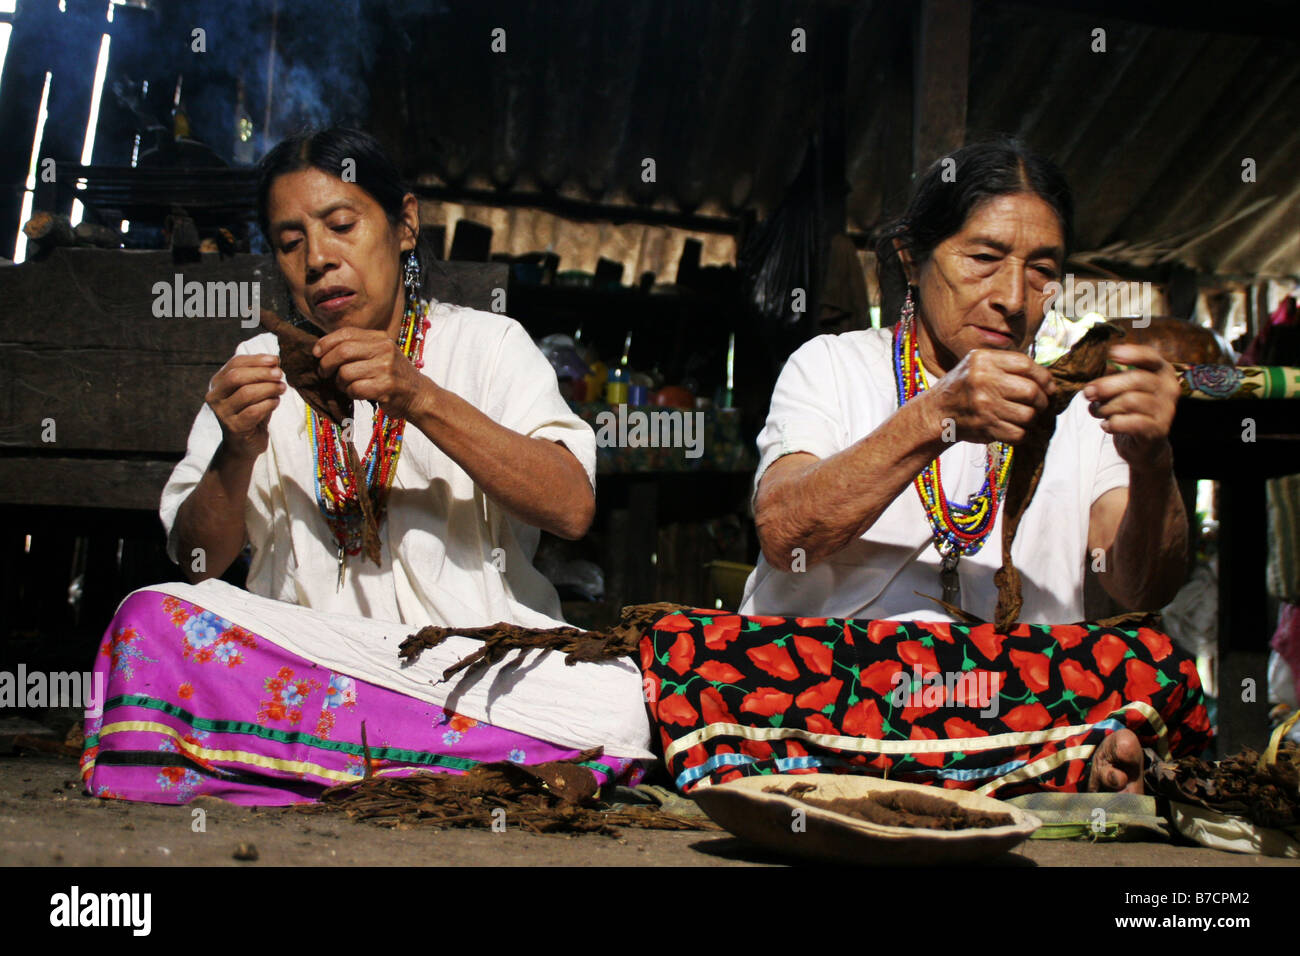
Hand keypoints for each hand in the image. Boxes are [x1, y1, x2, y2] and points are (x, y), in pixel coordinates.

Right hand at [206, 353, 284, 459]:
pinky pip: (254, 411)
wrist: (244, 444)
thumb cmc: (251, 412)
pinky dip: (269, 404)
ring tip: (282, 388)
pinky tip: (276, 402)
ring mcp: (223, 413)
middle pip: (237, 377)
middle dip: (262, 373)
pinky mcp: (234, 427)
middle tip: (280, 374)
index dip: (256, 359)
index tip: (275, 360)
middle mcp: (215, 396)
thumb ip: (259, 376)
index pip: (235, 364)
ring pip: (246, 393)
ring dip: (269, 388)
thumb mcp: (253, 391)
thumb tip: (275, 360)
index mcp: (218, 383)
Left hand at [313, 327, 428, 419]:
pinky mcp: (386, 386)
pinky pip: (355, 389)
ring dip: (340, 383)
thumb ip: (358, 347)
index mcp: (380, 338)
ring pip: (345, 373)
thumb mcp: (380, 353)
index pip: (346, 333)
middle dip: (326, 363)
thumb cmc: (393, 375)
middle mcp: (384, 349)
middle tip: (323, 373)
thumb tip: (322, 348)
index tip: (316, 353)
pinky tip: (358, 393)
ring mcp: (386, 368)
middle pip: (342, 352)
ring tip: (346, 386)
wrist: (419, 395)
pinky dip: (351, 393)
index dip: (326, 342)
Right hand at [925, 348, 1056, 444]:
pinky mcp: (985, 426)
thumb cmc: (963, 387)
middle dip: (1043, 401)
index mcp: (983, 360)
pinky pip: (1018, 433)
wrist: (936, 412)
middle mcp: (983, 380)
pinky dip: (1023, 434)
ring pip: (1028, 415)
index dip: (1044, 378)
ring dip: (1033, 419)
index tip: (1049, 387)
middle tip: (1042, 405)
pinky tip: (1018, 429)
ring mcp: (983, 404)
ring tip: (1027, 417)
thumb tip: (1046, 378)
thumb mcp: (977, 364)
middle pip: (1031, 391)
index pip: (1027, 365)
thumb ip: (1006, 365)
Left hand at [1083, 344, 1179, 467]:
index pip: (1151, 357)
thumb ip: (1112, 380)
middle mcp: (1169, 389)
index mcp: (1162, 373)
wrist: (1144, 445)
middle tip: (1087, 393)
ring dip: (1106, 407)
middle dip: (1106, 386)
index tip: (1112, 354)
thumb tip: (1095, 381)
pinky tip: (1106, 425)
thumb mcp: (1122, 390)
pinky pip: (1131, 423)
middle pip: (1137, 379)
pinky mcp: (1158, 430)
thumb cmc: (1130, 411)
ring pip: (1131, 401)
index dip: (1133, 353)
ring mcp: (1166, 410)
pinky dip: (1112, 423)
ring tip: (1098, 412)